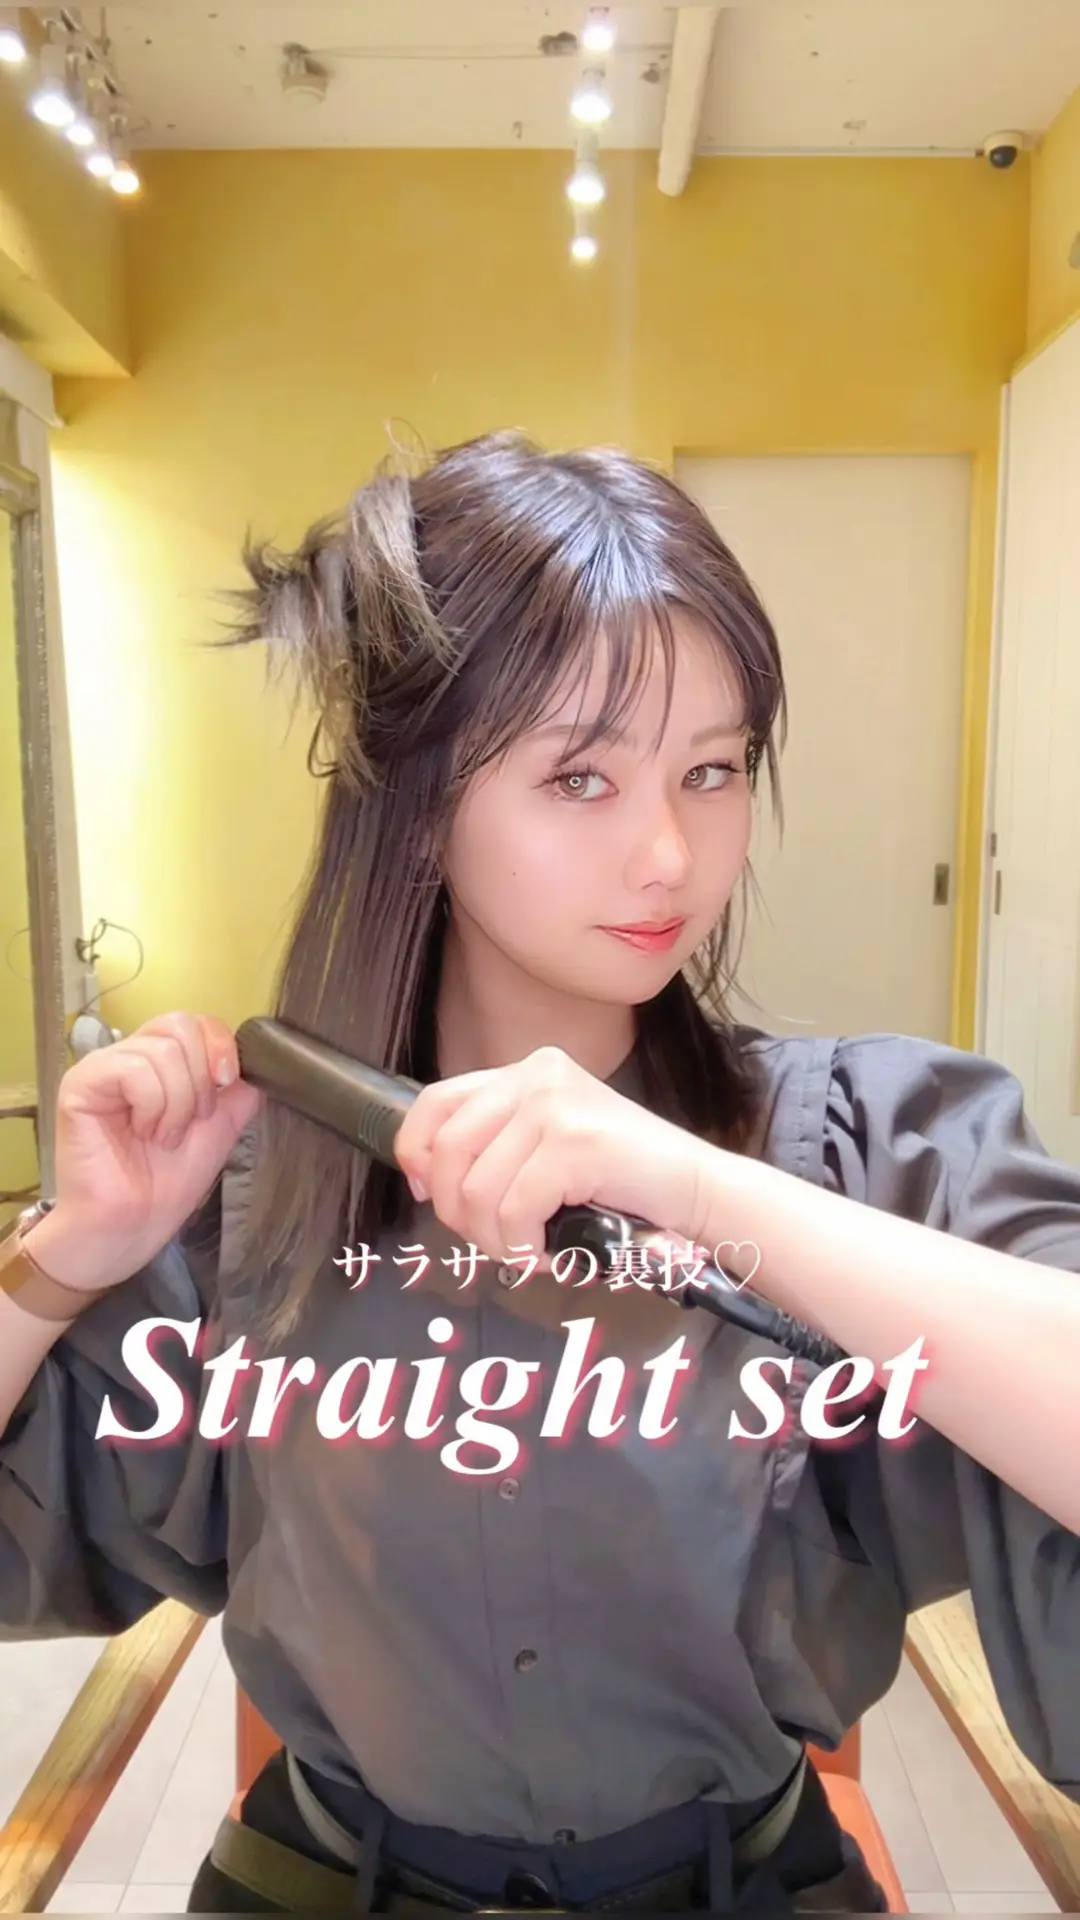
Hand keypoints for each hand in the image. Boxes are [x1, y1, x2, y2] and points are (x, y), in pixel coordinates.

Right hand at [29, 1012, 261, 1291]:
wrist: (134, 1226)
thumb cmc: (167, 1183)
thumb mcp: (219, 1128)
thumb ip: (238, 1092)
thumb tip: (258, 1062)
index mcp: (158, 1063)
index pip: (194, 1021)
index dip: (219, 1045)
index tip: (227, 1082)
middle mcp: (127, 1057)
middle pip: (180, 1026)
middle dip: (200, 1081)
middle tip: (190, 1123)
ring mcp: (101, 1068)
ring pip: (161, 1052)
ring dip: (177, 1103)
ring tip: (163, 1137)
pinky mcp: (80, 1085)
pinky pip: (133, 1069)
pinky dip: (152, 1105)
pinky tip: (144, 1132)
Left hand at [393, 1045, 715, 1266]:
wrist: (697, 1189)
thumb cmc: (623, 1180)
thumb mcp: (551, 1143)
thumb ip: (497, 1145)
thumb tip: (425, 1178)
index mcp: (527, 1071)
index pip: (435, 1102)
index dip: (415, 1153)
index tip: (428, 1193)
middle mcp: (536, 1078)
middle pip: (446, 1152)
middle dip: (459, 1213)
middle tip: (495, 1240)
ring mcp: (556, 1107)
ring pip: (476, 1190)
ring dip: (495, 1240)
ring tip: (528, 1250)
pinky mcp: (574, 1144)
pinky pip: (513, 1211)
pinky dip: (522, 1247)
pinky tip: (549, 1254)